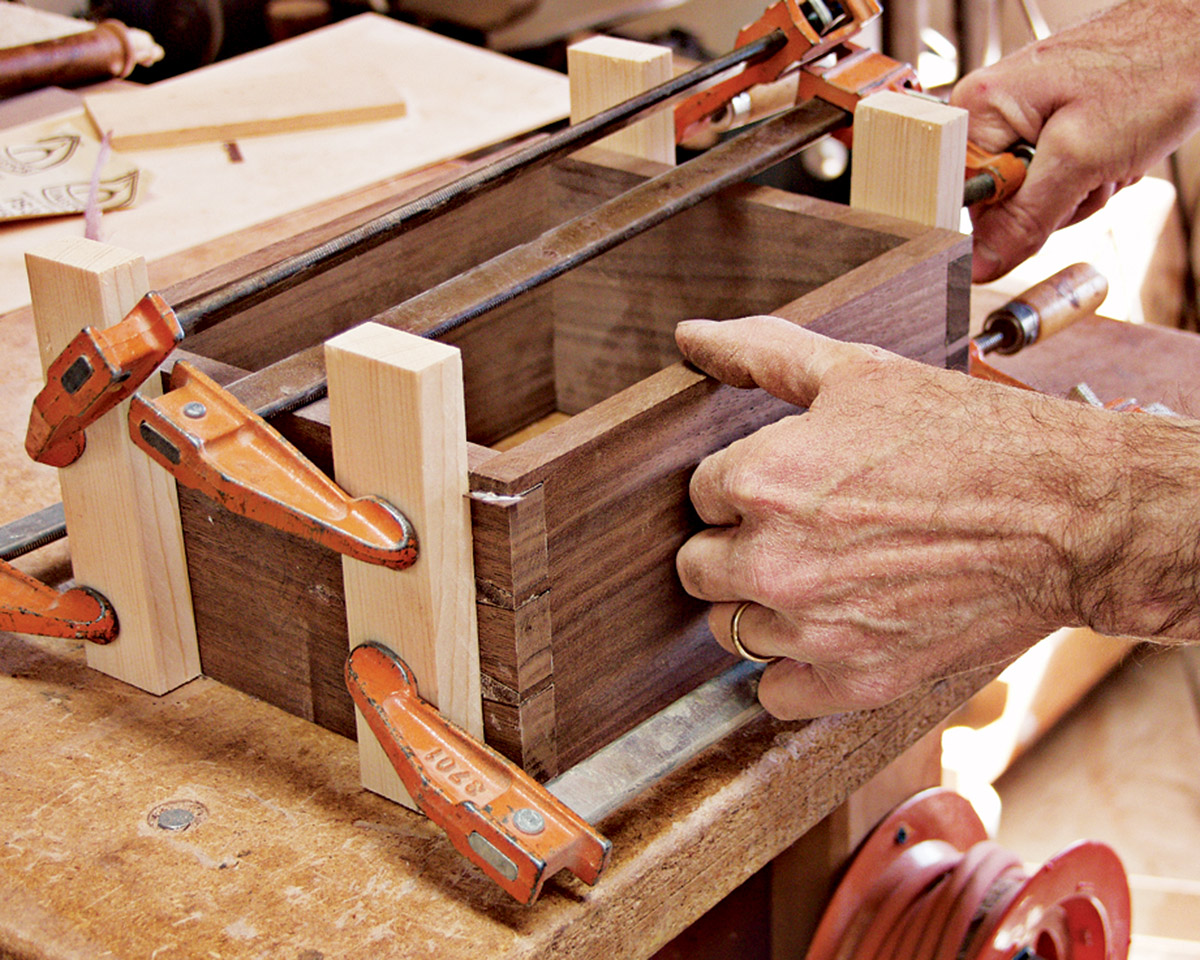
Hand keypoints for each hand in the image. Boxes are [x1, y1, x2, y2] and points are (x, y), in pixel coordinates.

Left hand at [674, 316, 1199, 719]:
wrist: (1071, 516)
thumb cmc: (971, 437)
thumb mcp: (860, 373)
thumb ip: (762, 353)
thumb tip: (692, 337)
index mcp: (763, 481)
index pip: (699, 494)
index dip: (740, 484)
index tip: (785, 484)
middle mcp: (774, 562)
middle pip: (698, 567)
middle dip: (733, 545)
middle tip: (794, 531)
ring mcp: (814, 629)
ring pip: (730, 629)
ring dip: (760, 606)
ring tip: (820, 576)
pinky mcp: (855, 680)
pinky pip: (774, 693)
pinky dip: (791, 669)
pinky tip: (826, 631)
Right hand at [951, 0, 1199, 281]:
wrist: (1198, 38)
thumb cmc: (1152, 72)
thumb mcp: (1082, 158)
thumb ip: (1024, 218)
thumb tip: (979, 265)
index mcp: (979, 109)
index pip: (962, 199)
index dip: (1001, 219)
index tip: (1042, 210)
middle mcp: (990, 112)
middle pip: (997, 202)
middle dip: (1049, 205)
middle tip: (1088, 174)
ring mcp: (1019, 119)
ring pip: (1029, 197)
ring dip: (1076, 192)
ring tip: (1106, 158)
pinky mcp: (1046, 126)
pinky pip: (1050, 178)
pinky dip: (1086, 177)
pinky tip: (1109, 153)